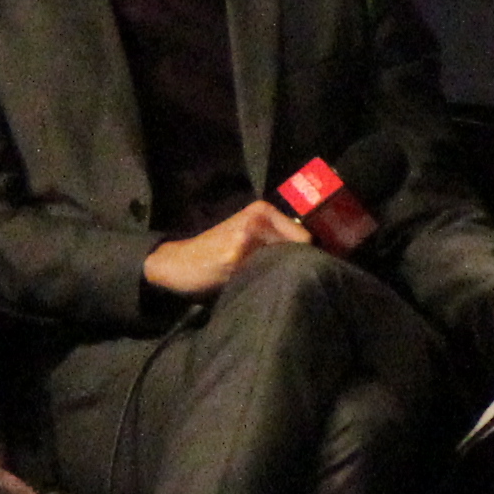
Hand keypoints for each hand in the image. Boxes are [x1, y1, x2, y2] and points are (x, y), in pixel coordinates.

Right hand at [142, 201, 310, 299]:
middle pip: (298, 250)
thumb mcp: (248, 236)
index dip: (306, 257)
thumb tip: (316, 257)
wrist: (177, 263)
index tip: (300, 270)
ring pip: (283, 262)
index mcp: (263, 210)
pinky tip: (246, 283)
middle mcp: (257, 218)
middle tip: (277, 280)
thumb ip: (276, 240)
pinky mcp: (235, 254)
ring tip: (257, 280)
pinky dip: (261, 282)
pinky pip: (263, 273)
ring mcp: (246, 235)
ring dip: (277, 276)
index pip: (305, 238)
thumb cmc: (216, 252)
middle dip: (294, 267)